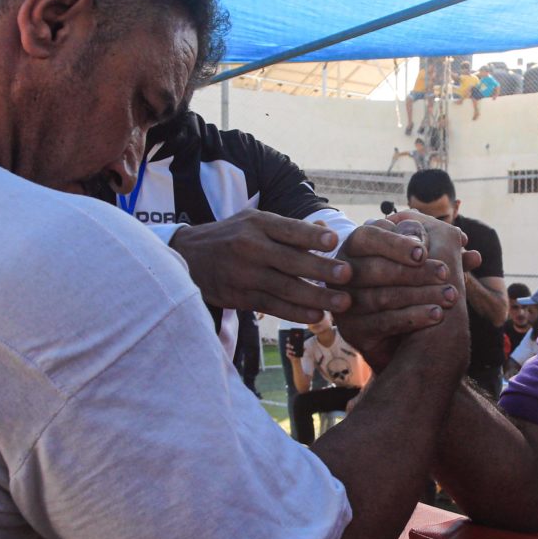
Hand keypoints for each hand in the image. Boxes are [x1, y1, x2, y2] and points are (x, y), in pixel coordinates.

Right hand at [167, 212, 350, 323]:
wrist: (190, 257)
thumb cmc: (233, 236)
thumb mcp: (255, 222)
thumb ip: (290, 229)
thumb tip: (325, 228)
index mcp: (257, 224)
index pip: (288, 229)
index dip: (311, 235)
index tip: (335, 240)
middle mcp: (250, 248)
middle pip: (290, 261)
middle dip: (321, 269)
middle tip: (348, 275)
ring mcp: (245, 274)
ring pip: (285, 288)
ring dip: (316, 297)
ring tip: (342, 303)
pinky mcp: (241, 297)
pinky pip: (273, 306)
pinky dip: (296, 312)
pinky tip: (317, 316)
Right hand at [334, 217, 460, 367]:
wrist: (399, 336)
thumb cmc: (412, 289)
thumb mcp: (426, 266)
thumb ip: (446, 254)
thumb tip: (470, 247)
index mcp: (357, 246)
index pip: (370, 237)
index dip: (395, 243)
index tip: (423, 251)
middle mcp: (345, 273)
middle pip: (375, 268)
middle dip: (414, 272)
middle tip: (446, 273)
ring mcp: (345, 303)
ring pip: (381, 296)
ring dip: (420, 295)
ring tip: (450, 296)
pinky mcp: (351, 330)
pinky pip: (383, 322)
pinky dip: (413, 317)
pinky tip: (437, 315)